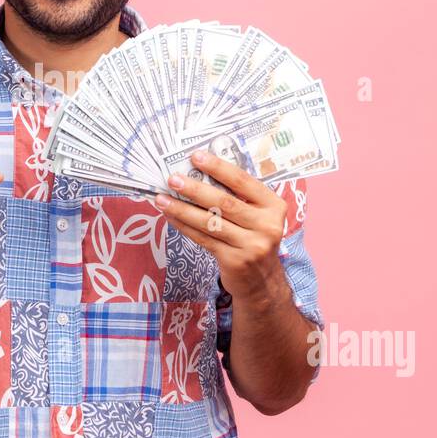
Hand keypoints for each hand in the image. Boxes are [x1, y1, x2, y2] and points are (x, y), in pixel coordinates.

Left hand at [154, 150, 288, 301]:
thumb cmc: (253, 238)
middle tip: (173, 179)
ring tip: (162, 199)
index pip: (243, 181)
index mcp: (274, 205)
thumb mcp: (257, 215)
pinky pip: (204, 239)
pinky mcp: (235, 261)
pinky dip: (184, 226)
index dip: (218, 168)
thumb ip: (238, 197)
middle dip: (195, 189)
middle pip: (224, 202)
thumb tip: (199, 172)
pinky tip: (171, 216)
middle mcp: (267, 225)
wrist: (262, 281)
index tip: (195, 156)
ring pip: (210, 222)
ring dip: (182, 209)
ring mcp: (252, 245)